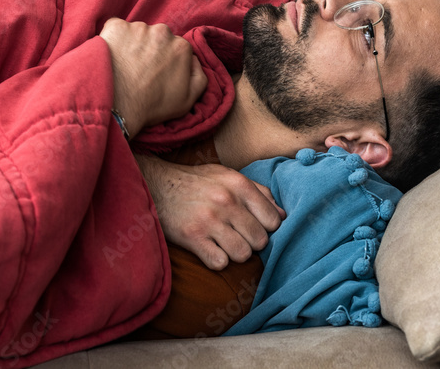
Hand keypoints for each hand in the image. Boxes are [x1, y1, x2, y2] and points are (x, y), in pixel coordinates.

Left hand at [98, 18, 206, 135]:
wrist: (118, 106)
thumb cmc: (152, 106)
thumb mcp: (188, 100)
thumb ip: (199, 76)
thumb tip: (193, 60)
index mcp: (181, 47)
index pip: (175, 46)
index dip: (164, 59)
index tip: (154, 70)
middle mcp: (162, 32)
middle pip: (157, 37)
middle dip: (149, 48)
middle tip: (139, 68)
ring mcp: (138, 28)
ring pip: (136, 32)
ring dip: (131, 44)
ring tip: (124, 65)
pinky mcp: (116, 27)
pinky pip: (115, 28)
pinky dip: (114, 38)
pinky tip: (112, 55)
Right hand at [135, 154, 284, 269]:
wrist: (156, 184)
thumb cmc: (195, 182)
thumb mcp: (227, 176)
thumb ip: (258, 192)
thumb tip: (283, 215)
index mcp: (239, 185)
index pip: (274, 220)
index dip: (267, 228)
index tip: (253, 227)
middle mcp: (226, 201)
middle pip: (260, 240)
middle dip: (251, 242)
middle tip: (237, 236)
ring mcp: (209, 220)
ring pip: (243, 254)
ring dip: (235, 253)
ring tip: (223, 243)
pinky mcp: (192, 237)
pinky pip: (220, 263)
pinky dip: (216, 260)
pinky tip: (209, 249)